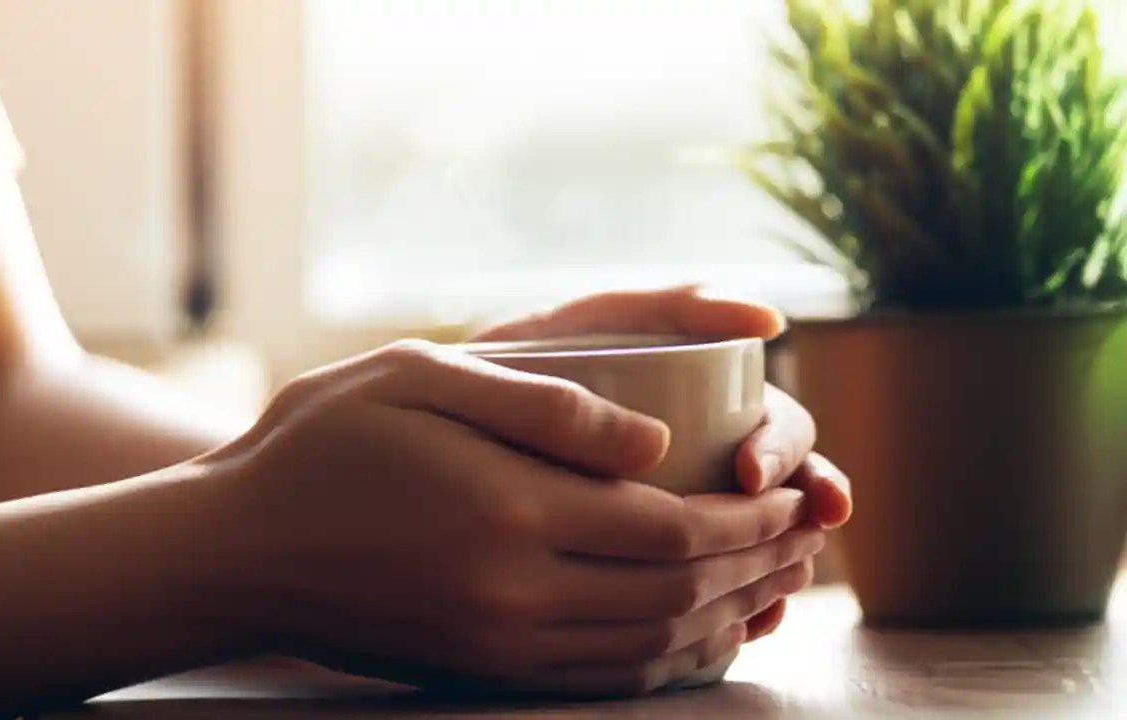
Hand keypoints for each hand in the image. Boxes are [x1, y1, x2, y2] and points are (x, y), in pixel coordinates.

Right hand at [201, 340, 825, 695]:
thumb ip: (543, 404)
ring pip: (648, 645)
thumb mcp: (417, 376)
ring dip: (723, 617)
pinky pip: (600, 681)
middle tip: (803, 537)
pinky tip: (691, 637)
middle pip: (675, 592)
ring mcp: (498, 643)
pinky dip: (664, 662)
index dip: (746, 515)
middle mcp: (515, 592)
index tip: (790, 491)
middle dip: (753, 565)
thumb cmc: (321, 444)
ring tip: (771, 588)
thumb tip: (657, 442)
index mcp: (511, 509)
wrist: (234, 552)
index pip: (672, 527)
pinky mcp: (480, 669)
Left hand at [476, 286, 853, 640]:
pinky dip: (727, 617)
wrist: (427, 422)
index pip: (778, 427)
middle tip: (792, 545)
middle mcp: (707, 457)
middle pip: (784, 498)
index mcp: (709, 398)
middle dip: (796, 525)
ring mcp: (682, 512)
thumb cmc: (516, 359)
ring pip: (754, 556)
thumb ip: (668, 305)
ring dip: (774, 579)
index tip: (751, 474)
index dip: (786, 452)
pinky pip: (703, 597)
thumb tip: (769, 320)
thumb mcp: (587, 321)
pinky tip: (732, 634)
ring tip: (769, 605)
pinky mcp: (643, 562)